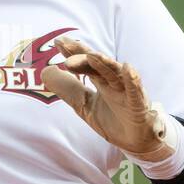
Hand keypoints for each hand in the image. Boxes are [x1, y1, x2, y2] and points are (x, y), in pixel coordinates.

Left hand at [40, 36, 173, 161]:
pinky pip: (135, 91)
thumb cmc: (112, 120)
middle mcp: (114, 82)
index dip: (73, 52)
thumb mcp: (83, 105)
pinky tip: (128, 68)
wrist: (134, 142)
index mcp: (101, 81)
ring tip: (91, 55)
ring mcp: (127, 91)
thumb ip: (67, 89)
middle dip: (83, 56)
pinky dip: (132, 80)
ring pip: (115, 73)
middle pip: (98, 64)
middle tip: (67, 49)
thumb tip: (45, 72)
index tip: (58, 41)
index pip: (86, 62)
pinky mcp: (138, 105)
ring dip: (104, 63)